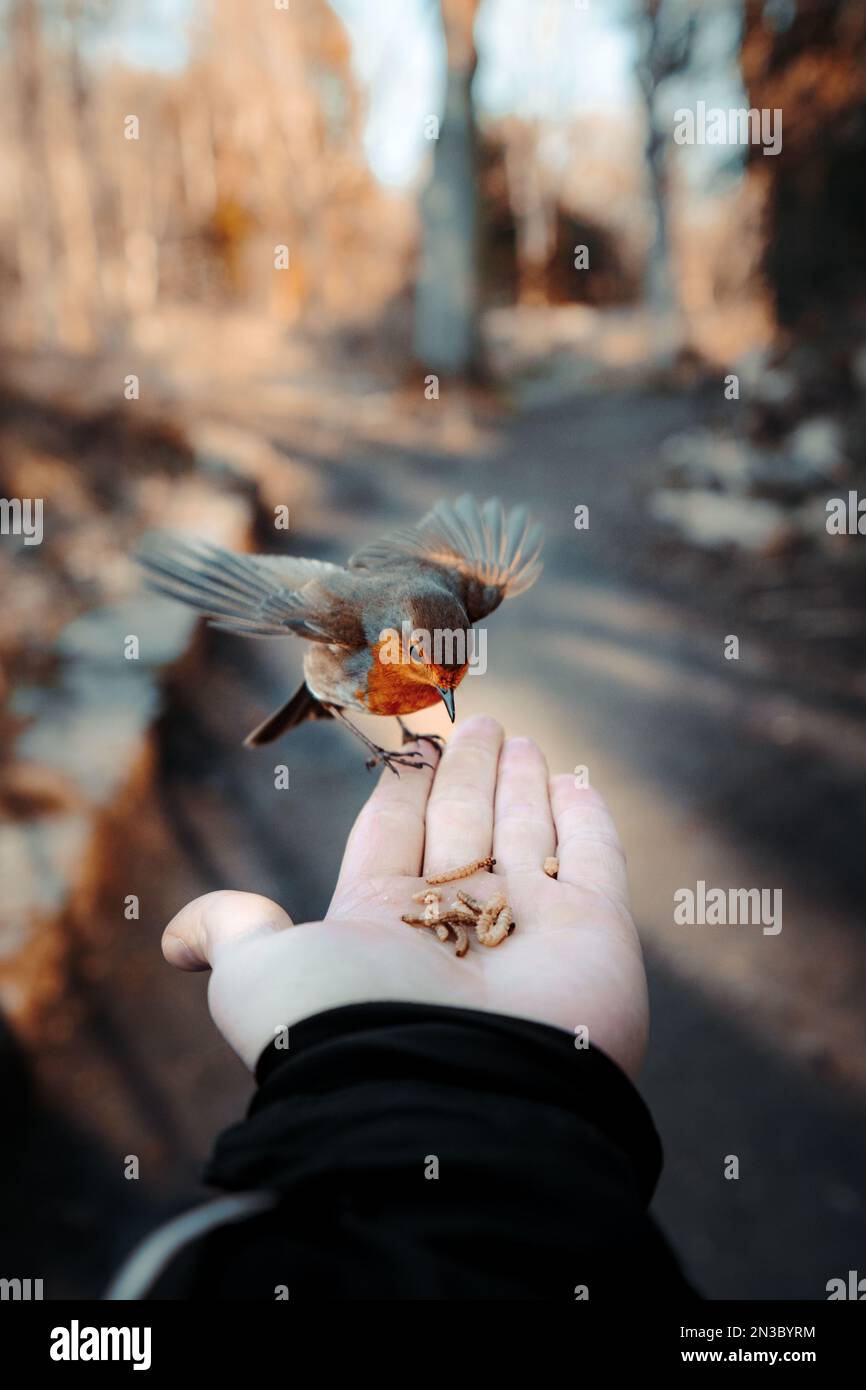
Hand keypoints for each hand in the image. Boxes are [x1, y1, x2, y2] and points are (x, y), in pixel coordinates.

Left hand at [162, 715, 648, 1078]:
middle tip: (477, 721)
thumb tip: (176, 941)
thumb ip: (233, 932)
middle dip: (468, 772)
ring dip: (521, 785)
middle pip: (463, 822)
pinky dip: (587, 820)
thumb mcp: (261, 972)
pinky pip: (594, 860)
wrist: (451, 1095)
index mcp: (382, 923)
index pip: (395, 832)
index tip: (411, 741)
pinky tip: (574, 783)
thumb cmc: (347, 1028)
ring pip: (525, 832)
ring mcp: (530, 927)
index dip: (404, 786)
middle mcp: (457, 924)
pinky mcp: (597, 934)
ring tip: (518, 738)